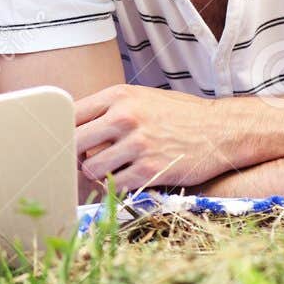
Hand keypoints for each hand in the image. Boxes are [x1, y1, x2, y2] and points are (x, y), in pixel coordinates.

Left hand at [75, 84, 236, 191]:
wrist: (223, 130)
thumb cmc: (180, 115)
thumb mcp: (142, 98)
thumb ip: (110, 109)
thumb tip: (75, 127)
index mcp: (119, 96)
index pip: (71, 113)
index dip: (61, 131)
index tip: (63, 142)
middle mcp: (125, 117)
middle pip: (73, 143)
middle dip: (73, 156)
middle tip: (80, 163)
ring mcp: (137, 144)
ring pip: (91, 168)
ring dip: (95, 175)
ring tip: (108, 172)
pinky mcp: (150, 170)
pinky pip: (115, 185)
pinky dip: (116, 187)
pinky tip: (126, 181)